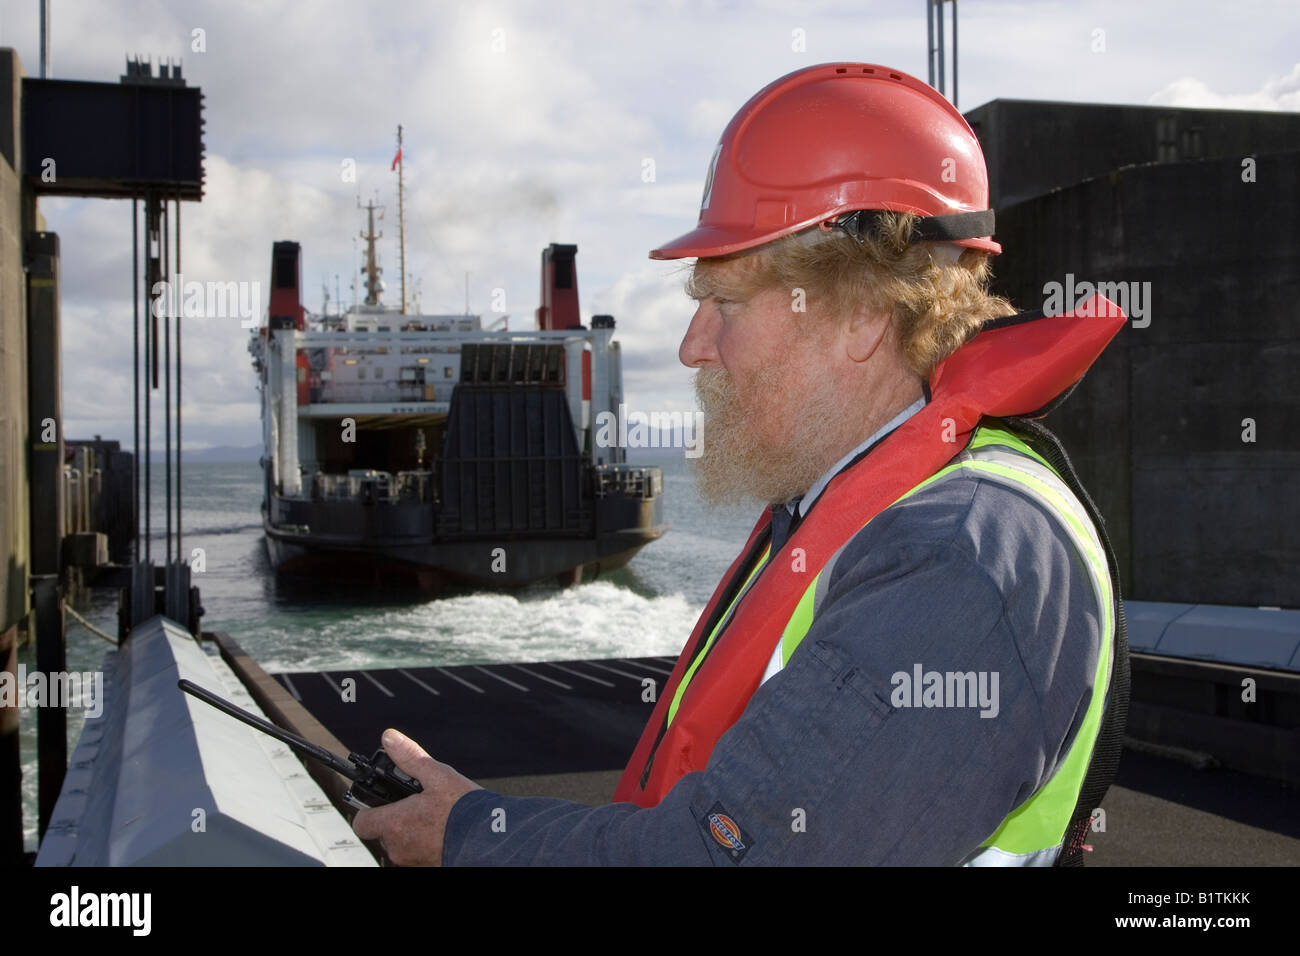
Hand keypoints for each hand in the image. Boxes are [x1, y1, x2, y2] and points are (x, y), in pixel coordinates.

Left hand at [351, 728, 481, 865]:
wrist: (492, 841)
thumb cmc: (465, 810)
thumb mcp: (439, 776)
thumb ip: (410, 757)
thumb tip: (389, 738)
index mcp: (395, 824)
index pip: (361, 822)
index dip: (368, 809)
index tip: (382, 800)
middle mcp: (399, 848)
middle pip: (383, 833)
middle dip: (396, 819)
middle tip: (417, 804)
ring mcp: (413, 862)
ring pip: (401, 845)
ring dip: (411, 833)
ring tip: (434, 818)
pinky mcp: (428, 868)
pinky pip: (417, 855)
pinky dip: (425, 844)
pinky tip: (443, 832)